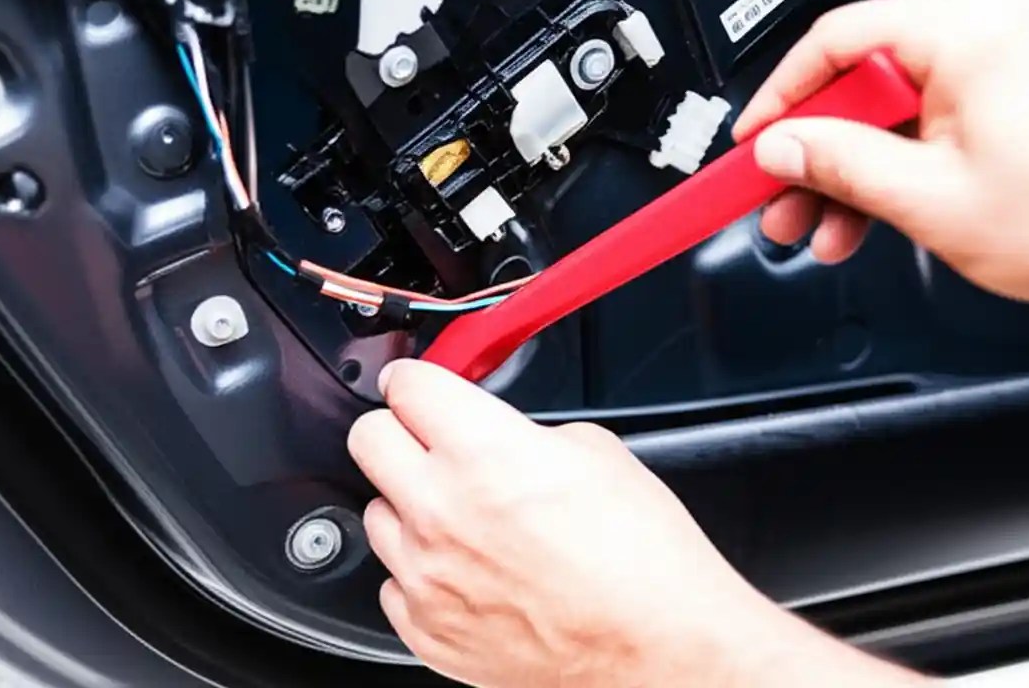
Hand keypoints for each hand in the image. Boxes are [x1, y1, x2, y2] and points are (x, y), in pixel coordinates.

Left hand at [349, 359, 928, 686]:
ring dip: (410, 507)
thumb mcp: (596, 451)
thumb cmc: (644, 560)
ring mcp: (426, 575)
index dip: (419, 380)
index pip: (406, 384)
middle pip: (368, 438)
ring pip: (375, 512)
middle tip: (432, 442)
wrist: (661, 648)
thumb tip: (498, 434)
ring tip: (466, 521)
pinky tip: (469, 572)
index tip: (424, 388)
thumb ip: (523, 432)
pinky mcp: (426, 629)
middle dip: (399, 431)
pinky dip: (422, 573)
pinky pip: (394, 583)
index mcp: (482, 451)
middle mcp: (439, 510)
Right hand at [735, 0, 1028, 310]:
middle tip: (781, 204)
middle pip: (866, 76)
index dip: (778, 103)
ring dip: (859, 166)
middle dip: (818, 152)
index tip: (750, 148)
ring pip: (901, 99)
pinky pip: (941, 107)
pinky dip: (907, 157)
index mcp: (973, 24)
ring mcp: (1020, 43)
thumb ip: (839, 165)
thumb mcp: (930, 199)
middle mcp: (1000, 16)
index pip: (834, 44)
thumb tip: (782, 149)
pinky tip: (877, 209)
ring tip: (829, 226)